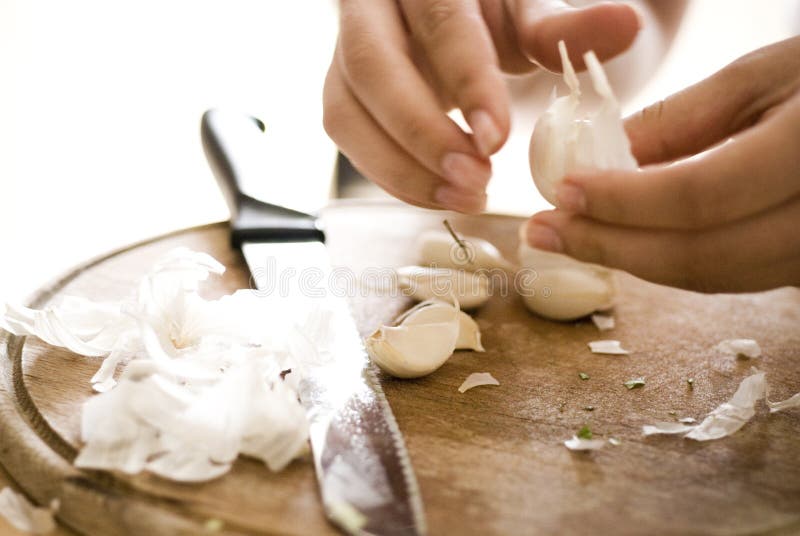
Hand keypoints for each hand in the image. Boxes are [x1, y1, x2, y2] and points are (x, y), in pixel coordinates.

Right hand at [323, 0, 641, 213]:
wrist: (447, 26)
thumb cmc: (493, 16)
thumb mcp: (528, 15)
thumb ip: (566, 26)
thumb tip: (624, 25)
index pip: (441, 25)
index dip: (467, 83)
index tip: (497, 139)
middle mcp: (369, 8)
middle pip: (372, 68)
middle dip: (421, 133)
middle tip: (475, 181)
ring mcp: (344, 53)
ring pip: (346, 112)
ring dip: (402, 167)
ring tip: (462, 198)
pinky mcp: (341, 94)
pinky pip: (351, 140)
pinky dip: (392, 176)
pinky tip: (437, 196)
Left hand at [524, 36, 799, 291]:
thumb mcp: (765, 75)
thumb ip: (683, 120)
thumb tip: (599, 160)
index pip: (701, 196)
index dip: (623, 200)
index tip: (560, 191)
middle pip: (702, 255)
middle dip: (610, 246)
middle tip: (542, 232)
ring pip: (716, 277)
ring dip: (633, 261)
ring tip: (571, 238)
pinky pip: (734, 275)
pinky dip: (672, 262)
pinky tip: (626, 242)